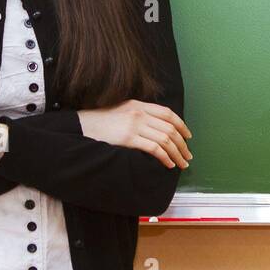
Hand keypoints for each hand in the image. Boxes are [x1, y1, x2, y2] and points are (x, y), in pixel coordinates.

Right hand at [77, 100, 192, 169]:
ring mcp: (134, 125)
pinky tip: (168, 164)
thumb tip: (158, 129)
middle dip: (182, 144)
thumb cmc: (101, 122)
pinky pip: (154, 148)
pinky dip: (165, 157)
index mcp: (139, 104)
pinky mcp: (128, 138)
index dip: (181, 125)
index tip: (188, 137)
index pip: (167, 114)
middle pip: (170, 128)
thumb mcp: (122, 111)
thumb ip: (139, 116)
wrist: (82, 126)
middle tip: (188, 156)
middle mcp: (139, 113)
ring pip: (165, 139)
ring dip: (177, 153)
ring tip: (181, 164)